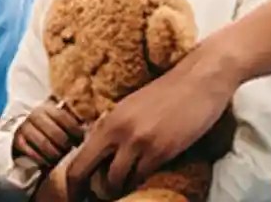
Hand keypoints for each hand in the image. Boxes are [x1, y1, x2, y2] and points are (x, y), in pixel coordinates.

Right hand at [12, 98, 83, 169]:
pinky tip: (49, 162)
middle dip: (66, 144)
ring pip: (44, 144)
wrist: (22, 126)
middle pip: (55, 133)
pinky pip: (32, 153)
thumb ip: (71, 118)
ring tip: (62, 158)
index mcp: (46, 107)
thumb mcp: (56, 115)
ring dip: (56, 154)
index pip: (63, 117)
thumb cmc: (46, 122)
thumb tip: (88, 127)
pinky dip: (42, 160)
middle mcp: (34, 116)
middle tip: (72, 150)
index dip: (75, 129)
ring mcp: (24, 128)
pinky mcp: (17, 141)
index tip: (82, 139)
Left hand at [66, 51, 238, 198]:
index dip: (73, 182)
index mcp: (107, 120)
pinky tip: (142, 182)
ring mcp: (138, 142)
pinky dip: (140, 183)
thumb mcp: (130, 107)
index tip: (75, 193)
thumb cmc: (166, 93)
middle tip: (92, 198)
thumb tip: (98, 149)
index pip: (78, 160)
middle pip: (86, 171)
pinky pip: (142, 177)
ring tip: (122, 191)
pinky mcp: (161, 150)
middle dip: (87, 189)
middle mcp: (117, 131)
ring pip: (116, 180)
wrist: (197, 80)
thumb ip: (113, 128)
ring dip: (118, 189)